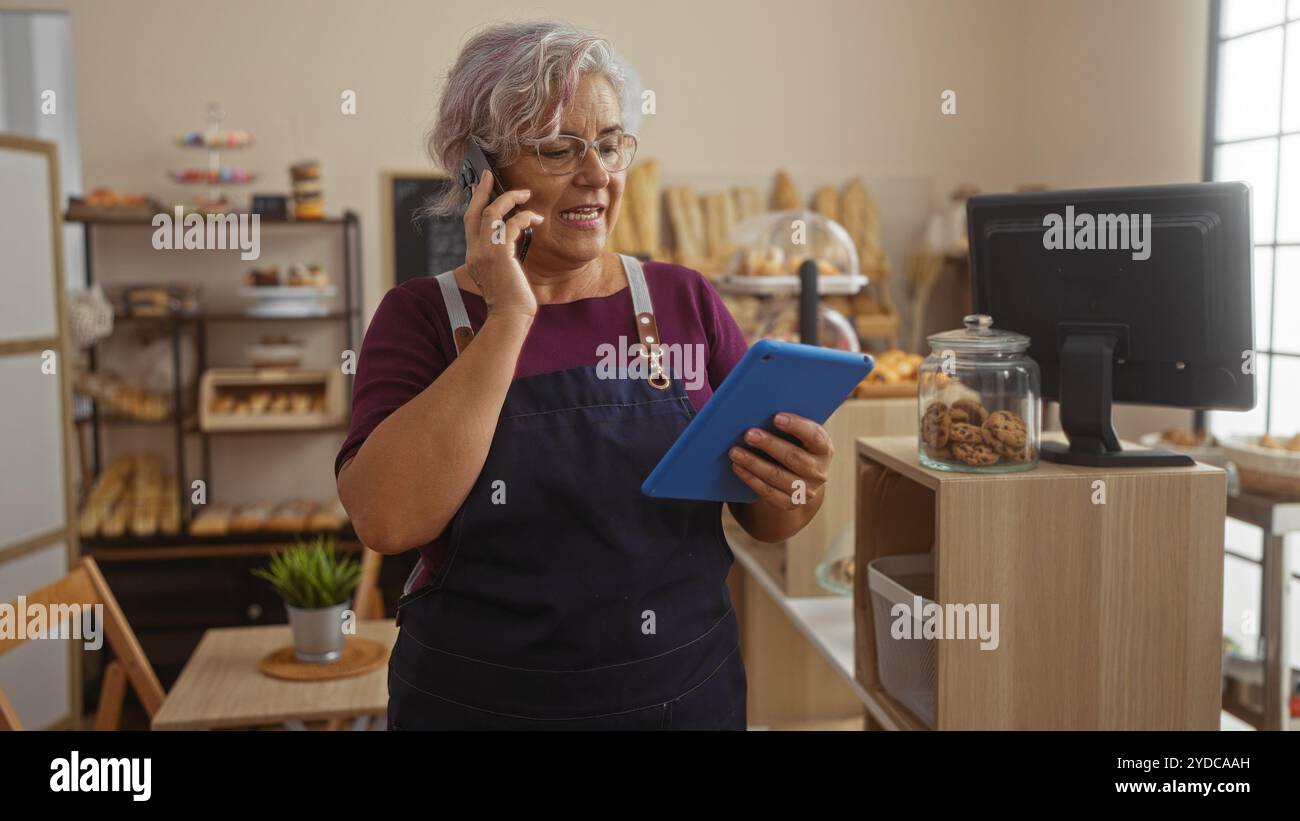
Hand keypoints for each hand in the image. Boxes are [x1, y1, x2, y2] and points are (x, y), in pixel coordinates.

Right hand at [463, 169, 542, 318]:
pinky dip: (524, 217)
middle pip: (474, 212)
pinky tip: (535, 219)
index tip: (480, 188)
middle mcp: (475, 252)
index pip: (470, 224)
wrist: (509, 318)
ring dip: (509, 199)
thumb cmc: (511, 303)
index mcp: (473, 258)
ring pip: (492, 212)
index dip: (475, 203)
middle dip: (482, 190)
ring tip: (525, 194)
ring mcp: (484, 252)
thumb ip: (503, 258)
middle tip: (489, 175)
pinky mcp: (499, 253)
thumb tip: (515, 241)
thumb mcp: (502, 276)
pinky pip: (511, 224)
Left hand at [728, 413, 832, 509]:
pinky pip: (768, 492)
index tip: (777, 417)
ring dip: (754, 463)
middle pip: (793, 457)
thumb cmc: (794, 446)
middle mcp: (819, 472)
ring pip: (777, 476)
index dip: (797, 426)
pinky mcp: (790, 504)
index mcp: (824, 449)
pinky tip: (737, 467)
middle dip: (769, 445)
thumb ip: (788, 424)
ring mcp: (805, 491)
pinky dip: (750, 479)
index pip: (815, 436)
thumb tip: (760, 407)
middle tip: (748, 434)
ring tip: (734, 451)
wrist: (798, 480)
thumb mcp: (798, 436)